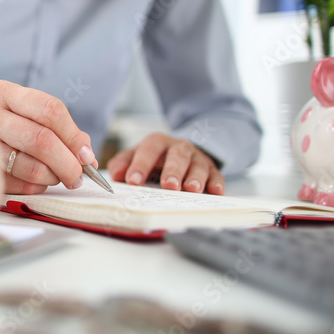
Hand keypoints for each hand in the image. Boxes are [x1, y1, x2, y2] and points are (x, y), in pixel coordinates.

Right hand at [0, 80, 95, 194]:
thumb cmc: (0, 125)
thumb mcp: (21, 112)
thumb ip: (55, 126)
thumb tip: (86, 155)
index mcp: (1, 92)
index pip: (50, 110)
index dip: (74, 136)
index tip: (86, 154)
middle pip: (42, 140)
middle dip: (69, 163)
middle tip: (78, 175)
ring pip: (32, 167)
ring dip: (53, 177)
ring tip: (55, 176)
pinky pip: (20, 185)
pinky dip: (36, 186)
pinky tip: (35, 181)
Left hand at [107, 133, 223, 193]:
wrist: (180, 151)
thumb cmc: (154, 158)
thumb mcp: (134, 156)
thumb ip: (122, 163)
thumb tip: (117, 175)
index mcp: (157, 142)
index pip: (148, 150)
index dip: (140, 165)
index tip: (133, 180)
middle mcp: (179, 147)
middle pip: (177, 156)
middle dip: (173, 171)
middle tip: (168, 185)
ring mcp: (197, 158)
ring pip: (198, 165)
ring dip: (195, 177)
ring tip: (191, 189)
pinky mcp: (212, 169)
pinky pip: (216, 175)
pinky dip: (216, 183)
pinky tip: (215, 191)